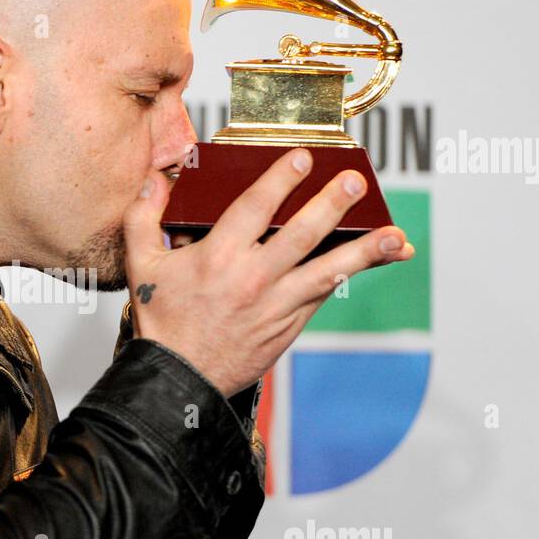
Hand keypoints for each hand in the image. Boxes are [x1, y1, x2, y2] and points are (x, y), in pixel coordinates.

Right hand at [123, 148, 413, 398]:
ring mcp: (275, 305)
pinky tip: (374, 260)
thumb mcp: (142, 264)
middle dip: (332, 205)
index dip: (280, 179)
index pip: (255, 208)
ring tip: (396, 235)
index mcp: (217, 257)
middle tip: (355, 181)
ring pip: (328, 271)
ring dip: (364, 251)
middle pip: (301, 235)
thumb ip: (143, 216)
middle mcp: (252, 279)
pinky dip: (349, 276)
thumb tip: (154, 179)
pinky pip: (323, 295)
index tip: (302, 157)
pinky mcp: (288, 326)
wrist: (178, 381)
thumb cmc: (161, 321)